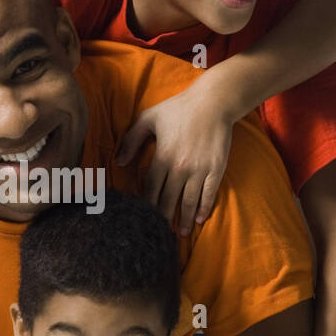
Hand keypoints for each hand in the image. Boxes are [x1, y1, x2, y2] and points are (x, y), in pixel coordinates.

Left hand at [116, 78, 234, 235]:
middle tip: (157, 233)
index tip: (141, 217)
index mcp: (162, 157)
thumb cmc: (179, 108)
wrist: (213, 102)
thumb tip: (119, 162)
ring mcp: (199, 170)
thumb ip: (131, 140)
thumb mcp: (148, 118)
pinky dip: (204, 208)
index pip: (150, 188)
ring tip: (180, 233)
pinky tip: (200, 219)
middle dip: (162, 218)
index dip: (145, 205)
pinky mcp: (216, 169)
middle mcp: (180, 167)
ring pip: (188, 201)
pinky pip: (209, 193)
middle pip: (168, 200)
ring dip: (183, 219)